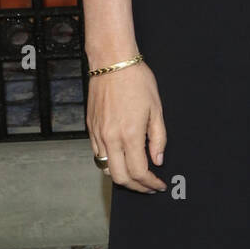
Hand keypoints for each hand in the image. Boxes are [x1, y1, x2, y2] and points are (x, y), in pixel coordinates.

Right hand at [87, 62, 166, 192]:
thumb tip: (157, 159)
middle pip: (120, 178)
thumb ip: (158, 137)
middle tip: (148, 186)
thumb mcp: (156, 108)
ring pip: (106, 168)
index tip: (158, 185)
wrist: (112, 62)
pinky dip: (109, 162)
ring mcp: (98, 134)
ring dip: (121, 176)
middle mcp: (110, 138)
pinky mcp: (90, 128)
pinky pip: (98, 154)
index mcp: (130, 134)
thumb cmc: (137, 80)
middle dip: (136, 187)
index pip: (139, 171)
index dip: (150, 183)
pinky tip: (121, 157)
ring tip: (136, 174)